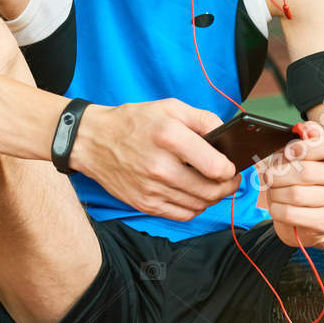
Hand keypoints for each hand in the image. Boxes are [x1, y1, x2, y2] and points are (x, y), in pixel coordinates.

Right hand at [71, 99, 238, 220]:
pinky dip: (195, 208)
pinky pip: (182, 215)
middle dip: (228, 187)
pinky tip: (194, 195)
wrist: (92, 141)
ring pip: (199, 205)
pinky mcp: (145, 204)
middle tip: (230, 180)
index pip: (216, 167)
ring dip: (213, 198)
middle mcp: (161, 167)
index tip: (231, 167)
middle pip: (211, 191)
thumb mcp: (170, 107)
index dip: (230, 170)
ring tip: (213, 186)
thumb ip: (204, 119)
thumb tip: (228, 136)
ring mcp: (152, 190)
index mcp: (170, 138)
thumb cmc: (133, 122)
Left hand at [256, 120, 323, 245]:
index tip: (289, 153)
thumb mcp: (299, 150)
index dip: (309, 147)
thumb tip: (307, 130)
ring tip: (274, 191)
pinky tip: (277, 206)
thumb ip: (305, 135)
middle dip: (279, 174)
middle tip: (270, 175)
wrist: (303, 210)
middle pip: (307, 172)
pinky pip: (292, 213)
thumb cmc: (299, 174)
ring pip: (295, 194)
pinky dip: (277, 209)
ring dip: (276, 192)